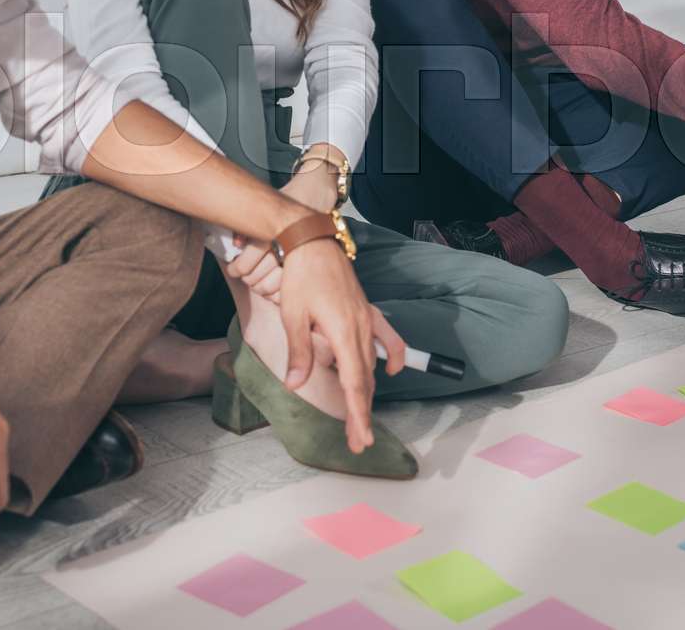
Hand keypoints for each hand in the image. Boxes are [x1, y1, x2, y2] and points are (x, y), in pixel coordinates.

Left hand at [222, 154, 342, 301]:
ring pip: (275, 285)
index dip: (236, 269)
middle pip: (259, 276)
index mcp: (272, 231)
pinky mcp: (312, 262)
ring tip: (258, 284)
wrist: (317, 192)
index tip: (233, 270)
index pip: (246, 263)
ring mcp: (302, 255)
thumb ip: (246, 224)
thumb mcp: (265, 205)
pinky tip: (275, 289)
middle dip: (249, 280)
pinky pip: (294, 286)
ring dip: (263, 289)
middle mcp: (287, 244)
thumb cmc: (288, 197)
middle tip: (244, 277)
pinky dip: (281, 293)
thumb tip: (235, 245)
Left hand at [277, 238, 404, 453]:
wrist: (313, 242)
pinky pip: (386, 339)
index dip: (358, 415)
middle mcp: (361, 329)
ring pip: (372, 364)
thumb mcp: (293, 316)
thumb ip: (299, 353)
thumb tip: (296, 385)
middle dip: (362, 413)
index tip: (361, 439)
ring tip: (361, 417)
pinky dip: (391, 356)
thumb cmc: (301, 277)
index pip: (355, 384)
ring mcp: (367, 319)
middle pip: (366, 381)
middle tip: (358, 441)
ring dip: (368, 391)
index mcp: (344, 333)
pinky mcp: (367, 310)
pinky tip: (389, 371)